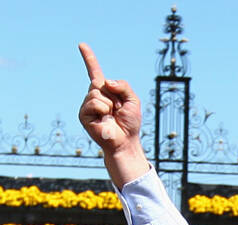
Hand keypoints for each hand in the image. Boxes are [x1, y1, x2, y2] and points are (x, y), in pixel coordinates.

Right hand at [77, 43, 148, 185]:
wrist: (125, 142)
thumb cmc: (129, 124)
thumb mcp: (133, 100)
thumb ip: (123, 85)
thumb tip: (105, 82)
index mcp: (105, 91)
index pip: (95, 71)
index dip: (89, 58)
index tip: (82, 45)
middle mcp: (94, 96)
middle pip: (100, 83)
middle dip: (114, 96)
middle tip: (117, 111)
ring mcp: (87, 105)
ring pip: (97, 93)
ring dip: (109, 105)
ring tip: (111, 116)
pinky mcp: (83, 115)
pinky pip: (94, 103)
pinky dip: (103, 110)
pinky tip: (104, 120)